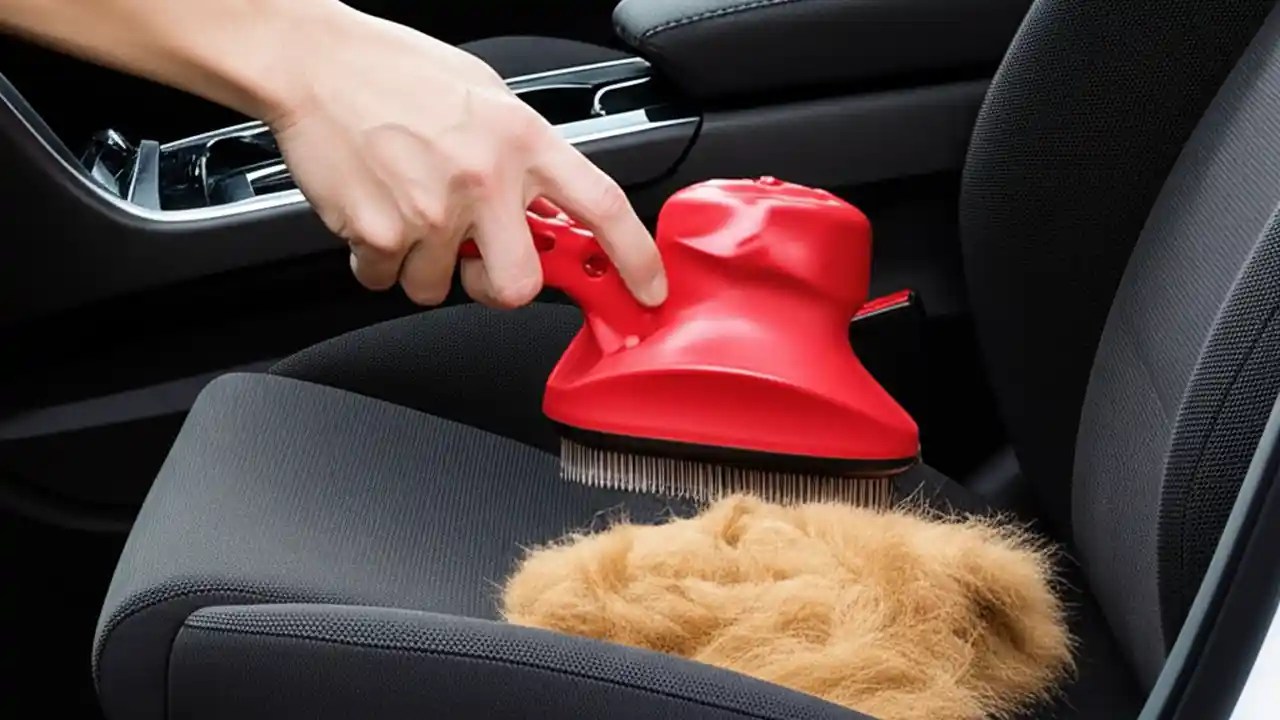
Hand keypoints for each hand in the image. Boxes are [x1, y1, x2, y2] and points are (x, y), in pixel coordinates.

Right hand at [263, 7, 666, 307]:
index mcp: (522, 140)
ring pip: (439, 290)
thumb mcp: (488, 97)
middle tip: (476, 258)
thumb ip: (524, 156)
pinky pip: (386, 280)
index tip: (645, 289)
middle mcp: (484, 179)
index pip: (602, 207)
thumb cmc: (395, 73)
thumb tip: (549, 208)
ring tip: (406, 209)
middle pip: (517, 287)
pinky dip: (376, 259)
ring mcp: (431, 212)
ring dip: (423, 266)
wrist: (312, 62)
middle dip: (494, 285)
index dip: (634, 258)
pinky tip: (373, 210)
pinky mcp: (378, 234)